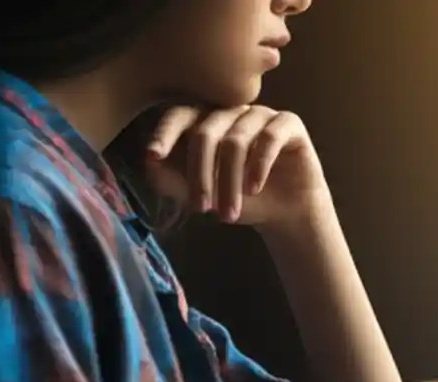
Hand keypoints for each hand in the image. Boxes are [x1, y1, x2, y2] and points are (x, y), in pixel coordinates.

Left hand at [145, 105, 331, 232]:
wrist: (287, 214)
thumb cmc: (242, 200)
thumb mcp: (203, 194)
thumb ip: (172, 180)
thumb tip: (149, 161)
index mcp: (206, 121)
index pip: (180, 116)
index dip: (165, 133)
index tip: (153, 155)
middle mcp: (232, 112)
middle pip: (206, 132)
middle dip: (200, 174)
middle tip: (201, 209)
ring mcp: (260, 114)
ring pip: (236, 140)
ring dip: (230, 181)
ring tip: (231, 213)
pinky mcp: (288, 124)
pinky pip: (269, 137)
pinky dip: (259, 165)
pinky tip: (255, 189)